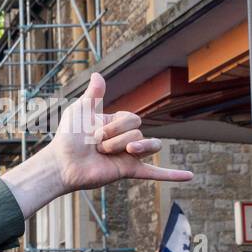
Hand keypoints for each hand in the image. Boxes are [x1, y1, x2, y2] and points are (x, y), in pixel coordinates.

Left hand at [46, 73, 189, 191]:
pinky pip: (153, 173)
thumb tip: (98, 74)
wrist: (62, 163)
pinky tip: (189, 177)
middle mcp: (124, 140)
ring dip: (125, 147)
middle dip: (116, 136)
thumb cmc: (68, 137)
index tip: (93, 132)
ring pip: (147, 146)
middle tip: (96, 145)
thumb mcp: (81, 111)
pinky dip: (171, 175)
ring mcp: (127, 156)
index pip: (133, 118)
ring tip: (108, 152)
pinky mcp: (127, 171)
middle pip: (139, 131)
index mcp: (116, 125)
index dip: (115, 124)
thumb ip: (94, 94)